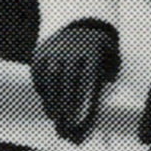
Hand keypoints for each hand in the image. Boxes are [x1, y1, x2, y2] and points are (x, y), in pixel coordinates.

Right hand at [30, 18, 121, 143]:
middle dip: (67, 105)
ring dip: (52, 101)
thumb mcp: (109, 55)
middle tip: (69, 124)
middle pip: (68, 81)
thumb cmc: (97, 50)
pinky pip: (39, 75)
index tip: (81, 119)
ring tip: (55, 119)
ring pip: (51, 78)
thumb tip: (107, 87)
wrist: (76, 25)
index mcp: (92, 51)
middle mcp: (71, 50)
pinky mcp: (40, 54)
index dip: (84, 100)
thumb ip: (111, 71)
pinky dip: (43, 92)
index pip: (88, 78)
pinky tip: (48, 105)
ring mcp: (54, 51)